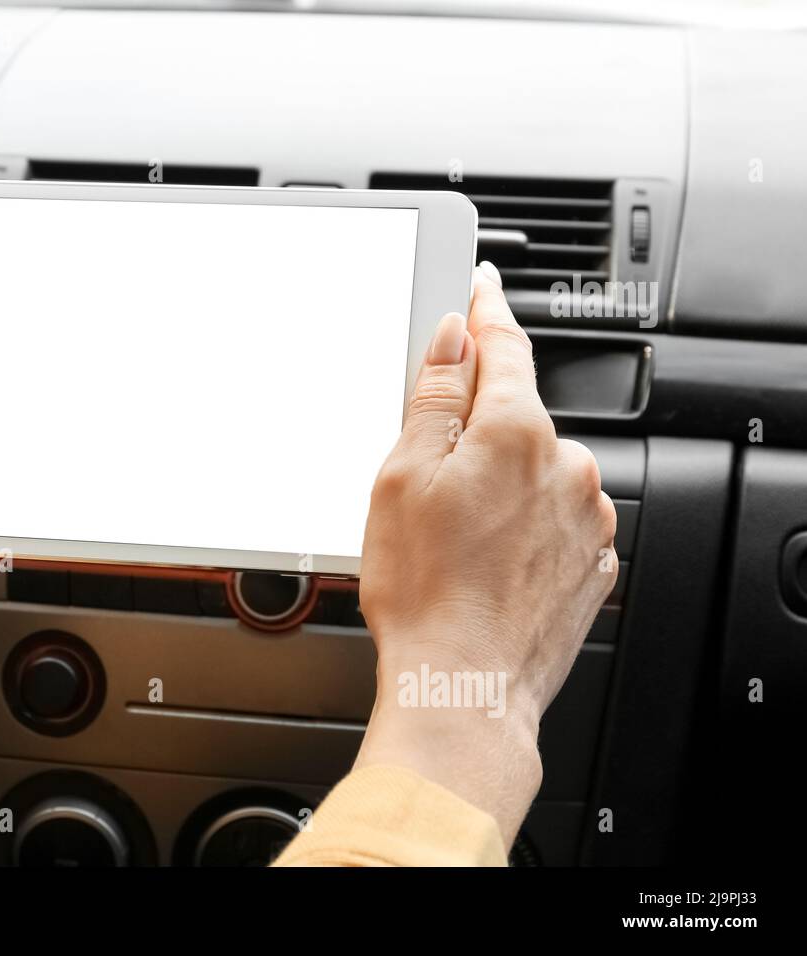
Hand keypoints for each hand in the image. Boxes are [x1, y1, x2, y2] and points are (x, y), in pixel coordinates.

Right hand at [354, 263, 616, 843]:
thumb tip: (451, 340)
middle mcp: (568, 466)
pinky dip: (522, 521)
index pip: (505, 346)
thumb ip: (432, 395)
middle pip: (516, 414)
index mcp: (517, 432)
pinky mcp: (592, 559)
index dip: (488, 312)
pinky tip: (483, 558)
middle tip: (428, 475)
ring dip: (500, 479)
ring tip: (452, 536)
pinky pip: (554, 516)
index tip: (484, 288)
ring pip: (536, 468)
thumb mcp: (402, 476)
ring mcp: (587, 516)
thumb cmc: (426, 592)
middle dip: (476, 427)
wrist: (463, 684)